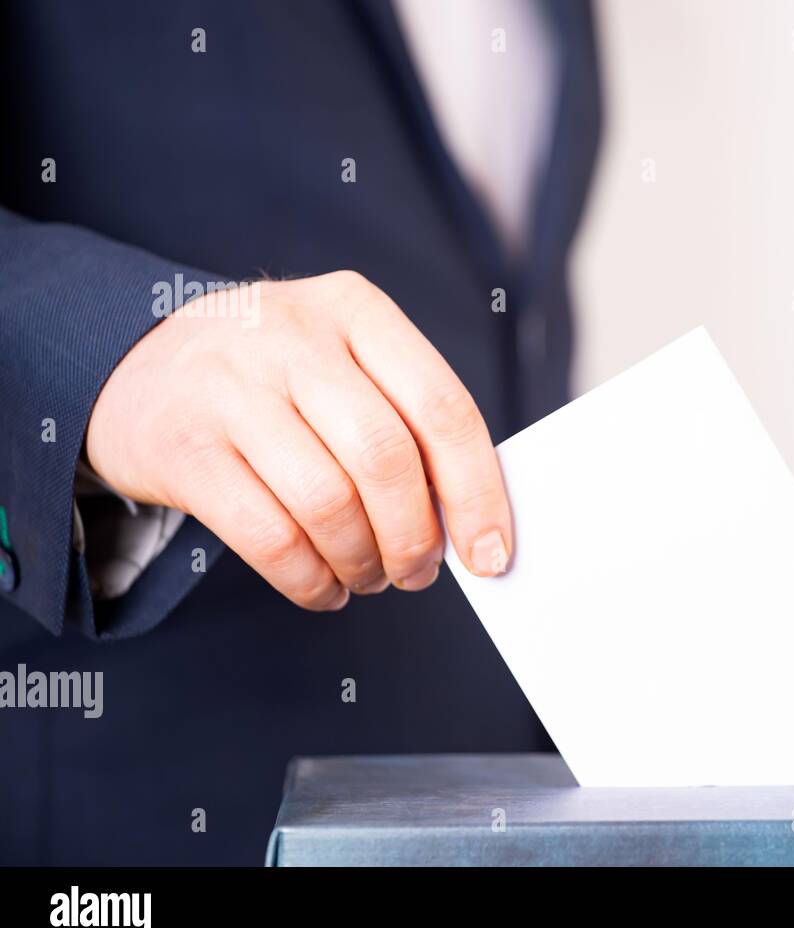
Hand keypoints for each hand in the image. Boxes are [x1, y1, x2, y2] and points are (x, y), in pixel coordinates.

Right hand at [85, 271, 512, 609]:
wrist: (135, 363)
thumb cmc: (275, 377)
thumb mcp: (343, 360)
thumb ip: (405, 419)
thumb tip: (468, 520)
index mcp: (356, 310)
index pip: (443, 406)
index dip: (477, 492)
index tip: (492, 553)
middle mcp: (293, 337)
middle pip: (386, 458)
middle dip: (416, 537)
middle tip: (419, 573)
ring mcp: (230, 388)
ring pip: (328, 503)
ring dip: (363, 561)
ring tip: (369, 575)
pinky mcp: (184, 449)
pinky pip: (269, 537)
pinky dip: (310, 580)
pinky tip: (324, 586)